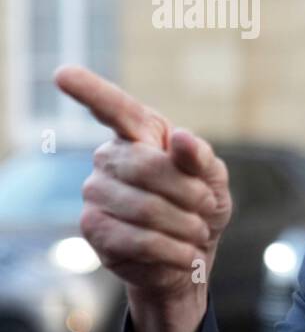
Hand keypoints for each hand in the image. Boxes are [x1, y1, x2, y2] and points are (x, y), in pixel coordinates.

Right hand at [53, 65, 232, 331]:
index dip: (91, 92)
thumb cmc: (200, 208)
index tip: (63, 73)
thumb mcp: (214, 180)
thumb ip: (201, 159)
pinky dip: (175, 251)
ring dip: (187, 226)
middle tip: (208, 209)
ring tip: (196, 233)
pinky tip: (185, 254)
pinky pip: (140, 241)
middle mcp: (109, 159)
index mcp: (140, 136)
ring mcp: (96, 194)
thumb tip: (182, 138)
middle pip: (148, 168)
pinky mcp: (94, 230)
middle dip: (192, 194)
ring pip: (147, 209)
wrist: (189, 257)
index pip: (116, 110)